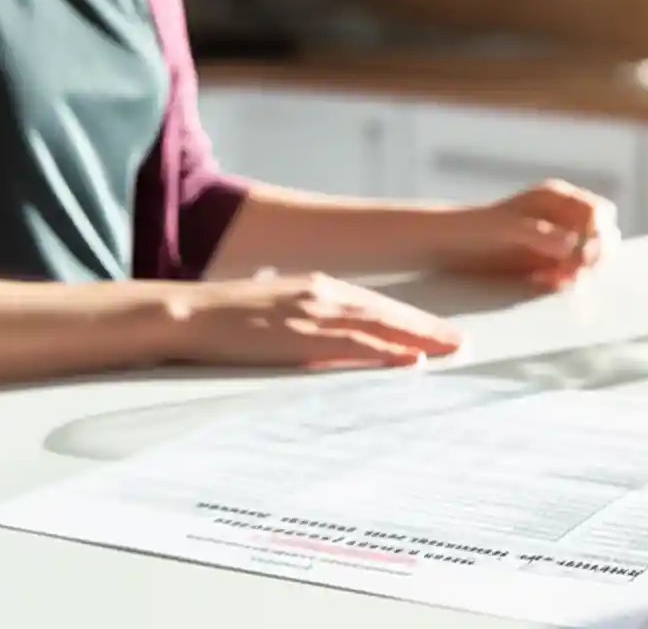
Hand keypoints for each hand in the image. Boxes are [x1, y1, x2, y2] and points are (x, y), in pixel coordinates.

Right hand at [167, 272, 462, 368]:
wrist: (186, 314)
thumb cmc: (224, 318)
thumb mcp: (276, 313)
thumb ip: (309, 324)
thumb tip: (334, 344)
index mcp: (316, 288)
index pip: (376, 306)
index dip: (412, 321)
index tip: (440, 333)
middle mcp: (321, 294)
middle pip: (387, 313)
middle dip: (427, 328)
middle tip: (461, 343)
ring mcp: (312, 313)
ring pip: (378, 326)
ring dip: (418, 339)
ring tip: (450, 350)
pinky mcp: (299, 335)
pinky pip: (352, 345)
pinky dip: (384, 350)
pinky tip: (408, 359)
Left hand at [437, 180, 619, 290]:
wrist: (450, 246)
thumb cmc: (475, 228)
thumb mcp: (506, 228)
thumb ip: (540, 234)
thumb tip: (574, 246)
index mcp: (557, 198)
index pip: (600, 212)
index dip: (598, 233)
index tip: (583, 255)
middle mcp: (564, 217)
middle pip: (605, 235)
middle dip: (596, 255)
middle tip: (573, 271)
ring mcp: (559, 241)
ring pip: (593, 257)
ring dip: (583, 272)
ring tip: (557, 279)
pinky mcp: (549, 263)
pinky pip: (573, 274)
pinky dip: (566, 282)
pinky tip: (543, 283)